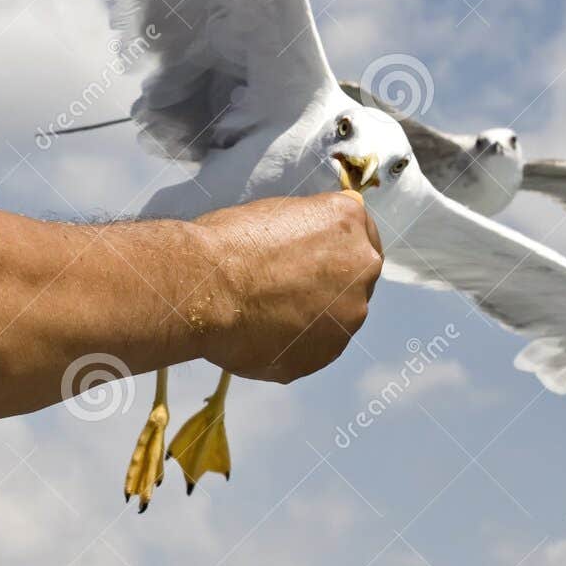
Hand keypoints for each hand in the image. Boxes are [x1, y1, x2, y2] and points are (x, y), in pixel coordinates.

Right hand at [194, 194, 383, 382]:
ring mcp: (348, 316)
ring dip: (313, 315)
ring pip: (337, 316)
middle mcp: (361, 268)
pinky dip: (294, 342)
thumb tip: (315, 243)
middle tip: (285, 285)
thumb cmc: (227, 242)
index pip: (360, 232)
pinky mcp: (326, 353)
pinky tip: (261, 332)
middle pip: (355, 277)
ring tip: (265, 312)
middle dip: (328, 282)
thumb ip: (310, 228)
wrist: (203, 288)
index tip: (314, 254)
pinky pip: (315, 346)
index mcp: (349, 224)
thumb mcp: (277, 212)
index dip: (334, 245)